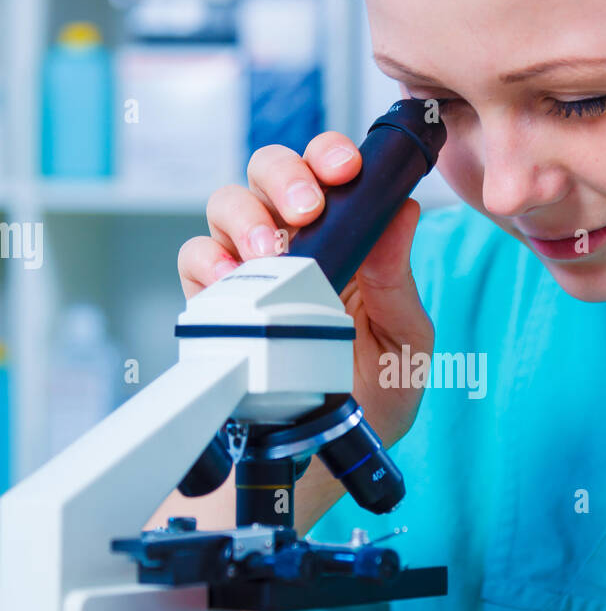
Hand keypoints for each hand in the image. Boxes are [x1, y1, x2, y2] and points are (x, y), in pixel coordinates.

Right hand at [177, 134, 434, 447]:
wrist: (327, 454)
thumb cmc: (374, 394)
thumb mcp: (405, 341)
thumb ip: (399, 279)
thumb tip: (403, 213)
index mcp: (347, 238)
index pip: (331, 171)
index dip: (331, 155)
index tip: (346, 170)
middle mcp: (294, 242)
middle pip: (270, 171)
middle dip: (285, 176)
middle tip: (307, 211)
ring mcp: (249, 269)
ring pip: (228, 205)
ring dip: (246, 217)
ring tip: (268, 254)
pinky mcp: (214, 301)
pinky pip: (194, 259)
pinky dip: (208, 263)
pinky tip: (231, 283)